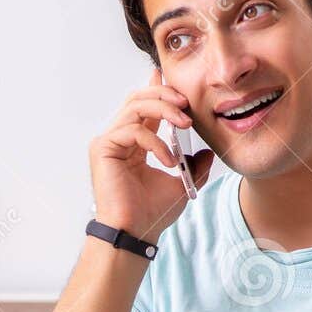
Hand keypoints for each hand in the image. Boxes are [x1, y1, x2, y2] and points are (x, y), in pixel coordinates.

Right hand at [88, 68, 216, 240]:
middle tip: (187, 103)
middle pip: (138, 99)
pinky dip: (155, 142)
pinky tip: (168, 160)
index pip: (144, 108)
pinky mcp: (103, 148)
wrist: (136, 232)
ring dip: (164, 111)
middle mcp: (119, 139)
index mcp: (134, 144)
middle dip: (164, 96)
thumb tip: (207, 152)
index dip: (157, 90)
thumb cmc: (152, 212)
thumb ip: (194, 165)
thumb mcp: (182, 184)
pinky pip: (133, 130)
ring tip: (185, 124)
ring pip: (135, 107)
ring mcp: (109, 142)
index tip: (170, 79)